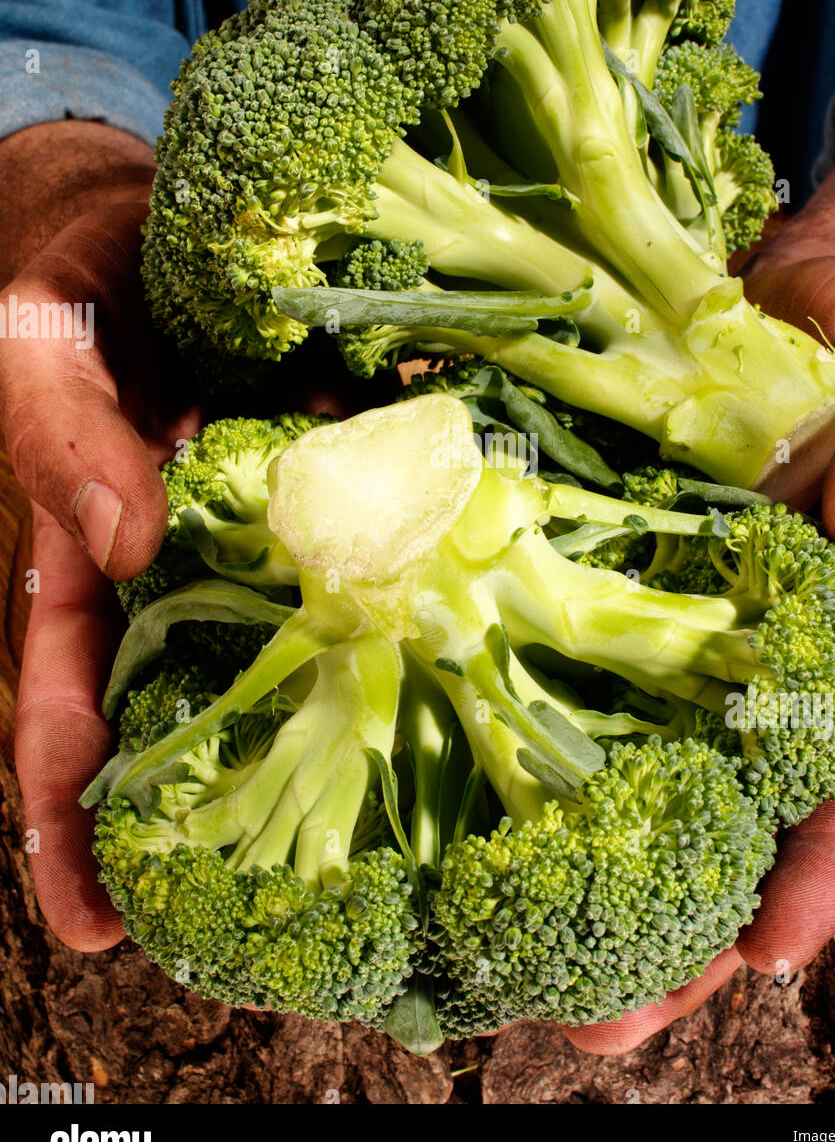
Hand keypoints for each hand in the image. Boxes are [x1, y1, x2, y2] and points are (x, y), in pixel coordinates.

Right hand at [2, 122, 380, 947]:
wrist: (180, 210)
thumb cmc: (79, 274)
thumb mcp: (35, 338)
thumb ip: (61, 429)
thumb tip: (127, 545)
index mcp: (98, 554)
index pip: (72, 698)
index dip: (72, 812)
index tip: (91, 925)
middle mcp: (201, 564)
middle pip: (202, 708)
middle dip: (218, 816)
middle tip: (260, 931)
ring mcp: (290, 529)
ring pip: (315, 646)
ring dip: (348, 727)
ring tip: (397, 840)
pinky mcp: (365, 479)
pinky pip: (399, 549)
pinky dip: (431, 602)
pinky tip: (482, 655)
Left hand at [563, 90, 834, 1053]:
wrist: (808, 274)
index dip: (823, 874)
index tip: (760, 949)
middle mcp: (774, 652)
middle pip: (739, 822)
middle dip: (681, 932)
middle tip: (598, 1024)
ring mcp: (690, 627)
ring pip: (653, 781)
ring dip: (596, 881)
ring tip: (517, 970)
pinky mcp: (619, 587)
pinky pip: (580, 685)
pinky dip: (540, 755)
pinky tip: (474, 815)